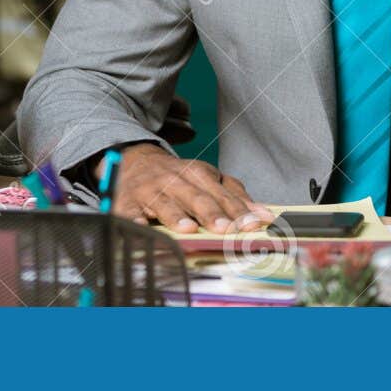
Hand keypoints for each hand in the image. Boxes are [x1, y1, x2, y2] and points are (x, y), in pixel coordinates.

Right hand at [106, 143, 273, 233]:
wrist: (134, 161)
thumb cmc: (178, 177)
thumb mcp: (207, 179)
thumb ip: (235, 196)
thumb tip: (264, 215)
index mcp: (198, 173)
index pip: (222, 194)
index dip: (238, 210)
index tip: (252, 225)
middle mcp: (175, 181)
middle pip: (195, 197)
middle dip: (211, 213)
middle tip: (225, 229)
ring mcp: (150, 191)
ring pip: (164, 203)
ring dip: (176, 215)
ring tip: (188, 229)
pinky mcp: (127, 202)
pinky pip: (131, 212)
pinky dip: (135, 220)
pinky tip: (142, 228)